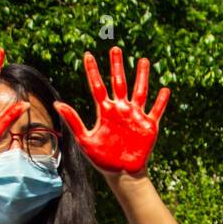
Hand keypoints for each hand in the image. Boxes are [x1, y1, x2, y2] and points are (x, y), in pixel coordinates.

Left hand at [55, 47, 169, 173]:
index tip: (87, 55)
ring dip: (142, 76)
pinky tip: (165, 89)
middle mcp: (120, 110)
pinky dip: (161, 101)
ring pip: (139, 90)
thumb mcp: (85, 140)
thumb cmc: (103, 159)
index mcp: (105, 111)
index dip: (92, 71)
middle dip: (117, 66)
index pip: (97, 86)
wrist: (122, 174)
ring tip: (143, 60)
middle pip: (119, 82)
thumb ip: (73, 121)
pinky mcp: (149, 125)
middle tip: (115, 49)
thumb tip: (57, 103)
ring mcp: (135, 116)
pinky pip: (156, 110)